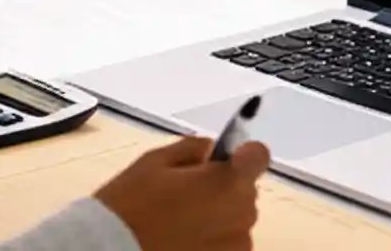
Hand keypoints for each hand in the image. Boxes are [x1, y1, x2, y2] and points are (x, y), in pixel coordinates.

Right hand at [95, 136, 269, 250]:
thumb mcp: (153, 162)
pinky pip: (226, 244)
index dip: (243, 155)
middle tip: (184, 195)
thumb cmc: (131, 206)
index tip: (223, 161)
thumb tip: (210, 149)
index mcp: (227, 181)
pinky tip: (182, 241)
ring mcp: (237, 245)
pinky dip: (211, 241)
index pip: (258, 156)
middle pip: (244, 190)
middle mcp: (241, 214)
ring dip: (217, 217)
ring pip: (235, 219)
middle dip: (222, 188)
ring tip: (179, 223)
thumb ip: (190, 149)